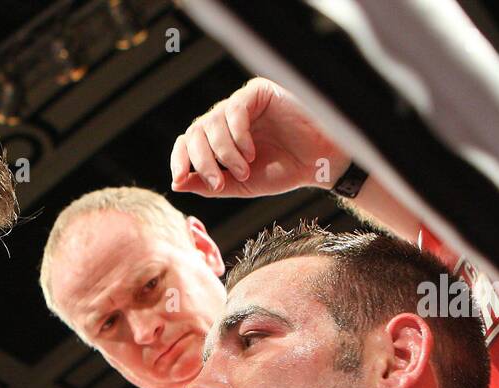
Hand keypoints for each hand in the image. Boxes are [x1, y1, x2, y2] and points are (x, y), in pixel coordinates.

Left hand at [170, 78, 350, 198]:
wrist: (320, 163)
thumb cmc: (284, 172)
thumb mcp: (240, 185)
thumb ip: (208, 185)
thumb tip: (177, 184)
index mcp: (219, 138)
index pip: (187, 141)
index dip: (179, 159)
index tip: (179, 179)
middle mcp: (226, 118)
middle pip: (195, 132)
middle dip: (202, 161)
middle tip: (218, 184)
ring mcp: (242, 103)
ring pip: (212, 123)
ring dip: (224, 153)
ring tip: (245, 170)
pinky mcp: (258, 91)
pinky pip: (234, 110)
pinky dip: (237, 135)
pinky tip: (251, 152)